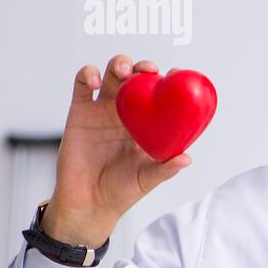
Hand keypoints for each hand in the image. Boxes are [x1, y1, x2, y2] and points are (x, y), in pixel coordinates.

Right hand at [42, 55, 191, 245]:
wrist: (87, 203)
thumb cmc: (122, 191)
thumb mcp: (148, 179)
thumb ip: (166, 169)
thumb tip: (187, 158)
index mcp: (148, 124)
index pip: (161, 95)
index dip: (171, 81)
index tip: (178, 75)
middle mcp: (127, 113)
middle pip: (136, 78)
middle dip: (143, 67)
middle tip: (148, 71)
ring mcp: (103, 110)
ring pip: (112, 74)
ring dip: (118, 64)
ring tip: (123, 72)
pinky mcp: (79, 111)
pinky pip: (83, 85)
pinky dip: (88, 74)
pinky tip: (96, 81)